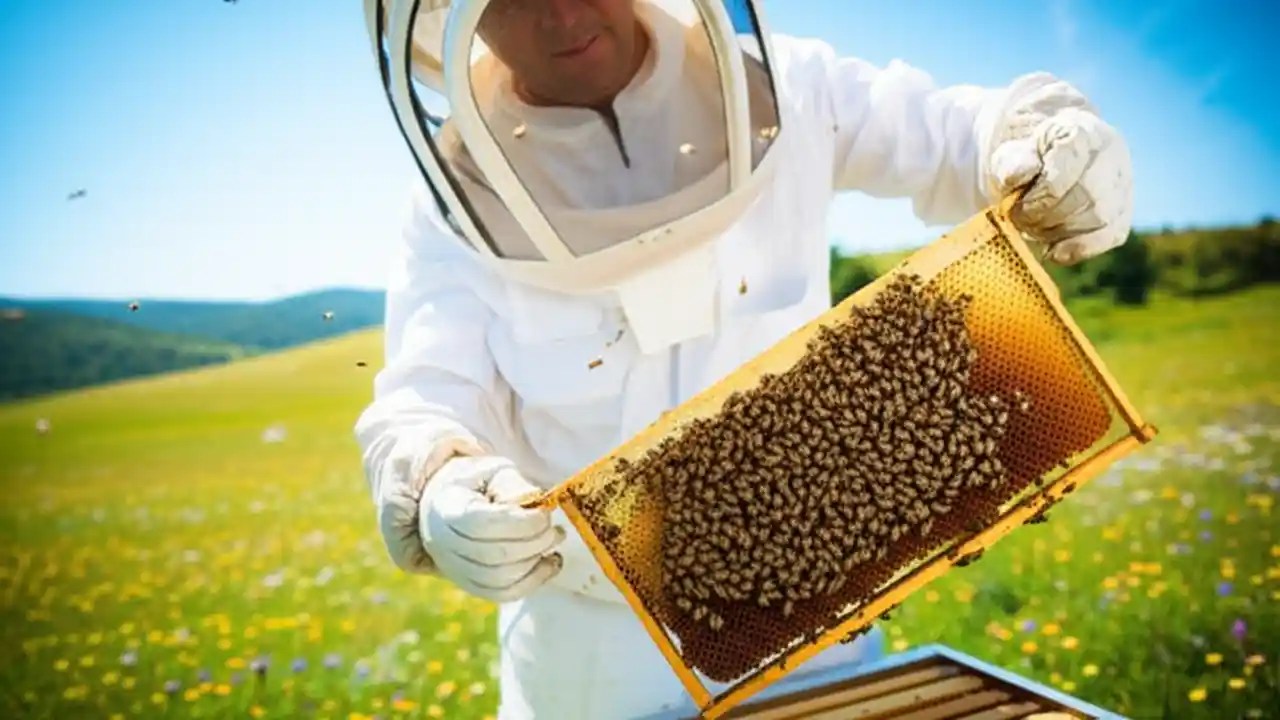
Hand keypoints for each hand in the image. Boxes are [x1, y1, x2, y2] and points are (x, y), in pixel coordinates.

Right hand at [419, 455, 565, 602]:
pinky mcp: (470, 586)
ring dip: (536, 562)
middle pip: (495, 555)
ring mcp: (455, 569)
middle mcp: (444, 545)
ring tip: (554, 542)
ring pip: (501, 579)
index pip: (482, 524)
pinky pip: (504, 593)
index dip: (521, 523)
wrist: (447, 509)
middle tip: (556, 530)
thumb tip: (536, 501)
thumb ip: (512, 485)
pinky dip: (533, 581)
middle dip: (535, 542)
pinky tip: (549, 563)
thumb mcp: (492, 472)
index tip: (545, 513)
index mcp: (448, 510)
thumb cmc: (475, 485)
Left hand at [988, 89, 1133, 265]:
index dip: (1036, 198)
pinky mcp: (1122, 211)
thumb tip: (1019, 174)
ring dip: (1059, 231)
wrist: (1044, 159)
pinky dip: (1078, 248)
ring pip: (1099, 218)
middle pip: (1085, 197)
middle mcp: (1111, 154)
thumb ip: (1011, 162)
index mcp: (1082, 132)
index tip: (1014, 204)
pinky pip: (1109, 236)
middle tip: (1022, 219)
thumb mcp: (1010, 153)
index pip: (1064, 174)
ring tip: (1035, 226)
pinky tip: (1054, 250)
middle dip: (1046, 216)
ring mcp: (1122, 182)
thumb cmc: (1026, 158)